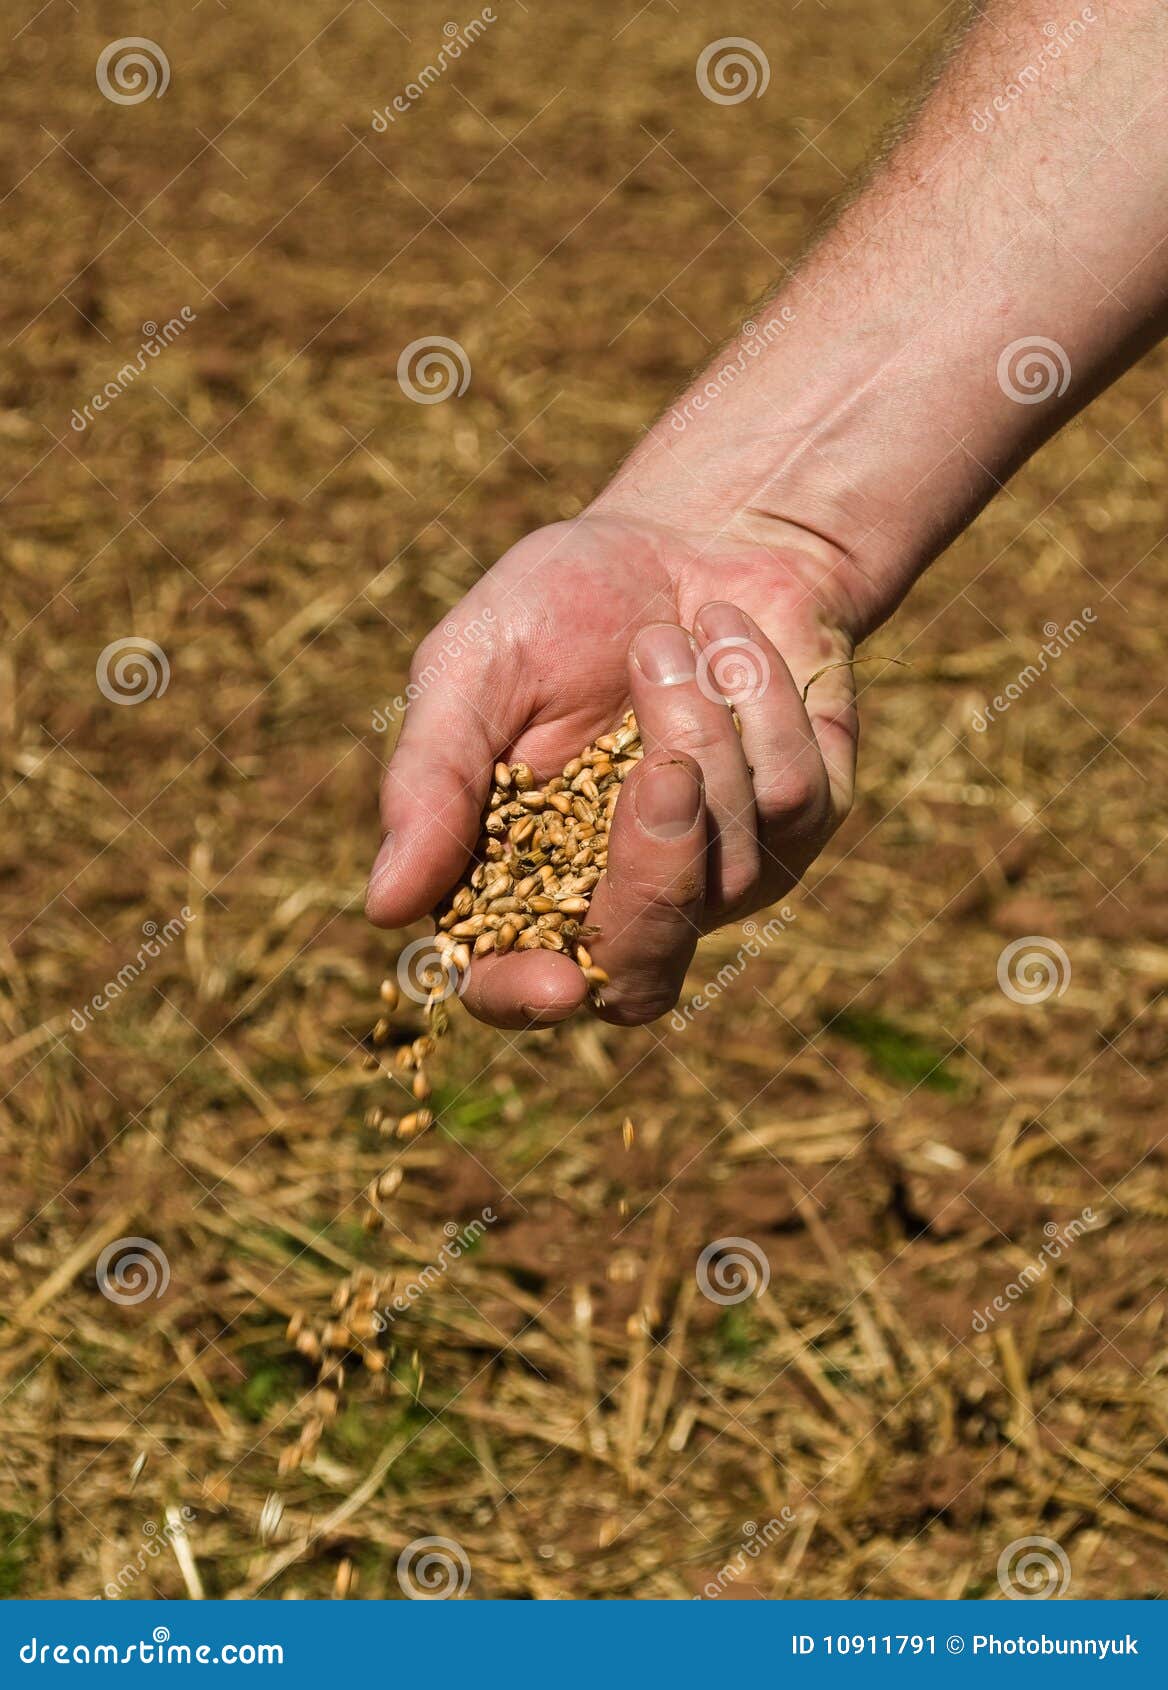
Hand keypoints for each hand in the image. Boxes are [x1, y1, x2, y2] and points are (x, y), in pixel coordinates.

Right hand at [366, 508, 863, 1026]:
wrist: (688, 534)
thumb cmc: (558, 606)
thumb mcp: (471, 668)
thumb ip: (432, 783)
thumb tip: (386, 908)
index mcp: (519, 879)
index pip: (512, 987)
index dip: (523, 999)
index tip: (555, 982)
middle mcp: (620, 898)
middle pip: (641, 973)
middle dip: (655, 875)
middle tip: (663, 769)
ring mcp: (720, 874)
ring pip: (728, 868)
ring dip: (698, 730)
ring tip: (661, 640)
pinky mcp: (799, 826)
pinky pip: (792, 797)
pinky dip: (756, 698)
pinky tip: (725, 640)